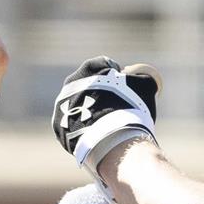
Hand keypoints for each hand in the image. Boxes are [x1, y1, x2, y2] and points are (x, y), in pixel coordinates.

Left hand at [52, 57, 162, 181]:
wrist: (110, 138)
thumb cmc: (130, 108)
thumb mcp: (144, 86)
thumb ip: (141, 78)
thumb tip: (139, 79)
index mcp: (88, 69)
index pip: (101, 64)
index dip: (114, 72)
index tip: (123, 81)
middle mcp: (70, 85)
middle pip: (87, 86)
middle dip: (100, 93)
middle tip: (115, 104)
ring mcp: (62, 106)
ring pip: (78, 105)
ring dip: (90, 110)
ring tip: (106, 122)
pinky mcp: (58, 126)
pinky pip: (72, 124)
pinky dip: (82, 127)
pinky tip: (96, 134)